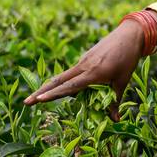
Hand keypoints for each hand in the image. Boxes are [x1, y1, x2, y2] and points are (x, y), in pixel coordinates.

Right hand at [23, 20, 147, 119]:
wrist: (130, 35)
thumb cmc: (128, 59)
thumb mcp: (123, 81)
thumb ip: (115, 101)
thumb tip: (115, 120)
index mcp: (93, 73)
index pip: (69, 87)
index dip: (53, 95)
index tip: (38, 100)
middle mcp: (83, 66)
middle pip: (58, 81)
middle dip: (41, 91)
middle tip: (26, 102)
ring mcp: (82, 61)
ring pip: (62, 77)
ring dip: (50, 87)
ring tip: (36, 98)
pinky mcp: (84, 58)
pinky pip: (72, 73)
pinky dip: (65, 82)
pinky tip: (63, 91)